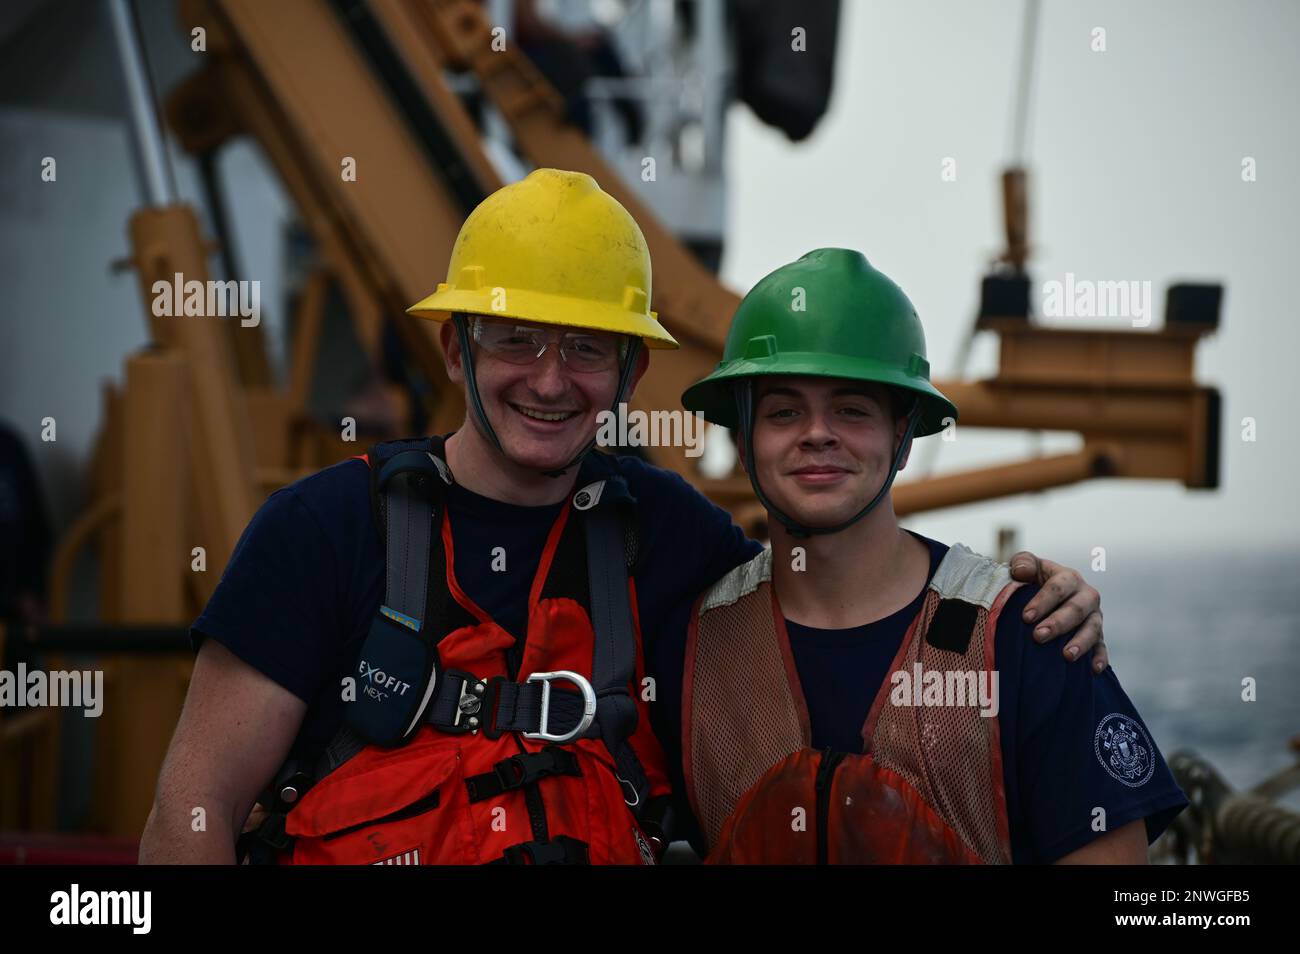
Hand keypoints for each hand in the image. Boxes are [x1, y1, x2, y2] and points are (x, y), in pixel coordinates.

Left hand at [1009, 552, 1106, 672]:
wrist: (1046, 595)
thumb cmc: (1034, 580)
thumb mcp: (1027, 566)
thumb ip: (1023, 562)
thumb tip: (1021, 571)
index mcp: (1068, 578)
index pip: (1058, 587)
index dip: (1043, 601)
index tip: (1026, 617)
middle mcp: (1086, 596)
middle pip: (1076, 609)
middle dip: (1058, 623)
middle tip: (1038, 636)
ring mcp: (1094, 617)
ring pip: (1093, 629)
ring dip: (1081, 642)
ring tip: (1067, 656)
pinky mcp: (1098, 636)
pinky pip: (1102, 647)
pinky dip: (1100, 657)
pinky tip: (1093, 669)